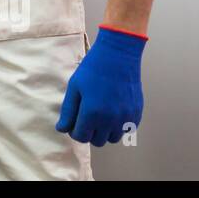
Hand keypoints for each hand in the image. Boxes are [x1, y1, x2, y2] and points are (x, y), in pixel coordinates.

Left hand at [55, 25, 146, 146]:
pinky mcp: (136, 114)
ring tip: (100, 114)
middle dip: (89, 132)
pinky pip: (126, 130)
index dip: (74, 130)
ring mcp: (125, 118)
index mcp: (92, 113)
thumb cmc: (93, 69)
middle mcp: (110, 119)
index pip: (80, 137)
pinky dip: (118, 125)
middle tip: (86, 117)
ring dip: (104, 131)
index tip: (74, 121)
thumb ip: (68, 111)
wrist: (118, 56)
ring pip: (112, 138)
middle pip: (97, 141)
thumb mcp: (74, 87)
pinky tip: (112, 110)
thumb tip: (62, 129)